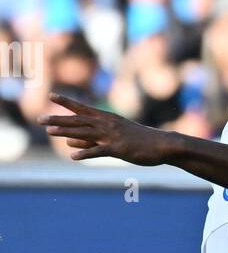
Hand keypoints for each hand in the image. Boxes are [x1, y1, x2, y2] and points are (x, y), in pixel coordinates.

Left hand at [37, 94, 171, 164]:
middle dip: (58, 119)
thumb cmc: (140, 140)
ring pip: (85, 133)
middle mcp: (107, 124)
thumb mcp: (115, 135)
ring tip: (50, 132)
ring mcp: (112, 136)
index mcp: (107, 119)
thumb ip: (92, 138)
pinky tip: (74, 157)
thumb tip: (69, 143)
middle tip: (40, 119)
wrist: (162, 144)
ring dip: (66, 132)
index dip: (66, 102)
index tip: (52, 95)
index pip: (82, 109)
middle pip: (78, 121)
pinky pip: (99, 151)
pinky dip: (86, 153)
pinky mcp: (119, 149)